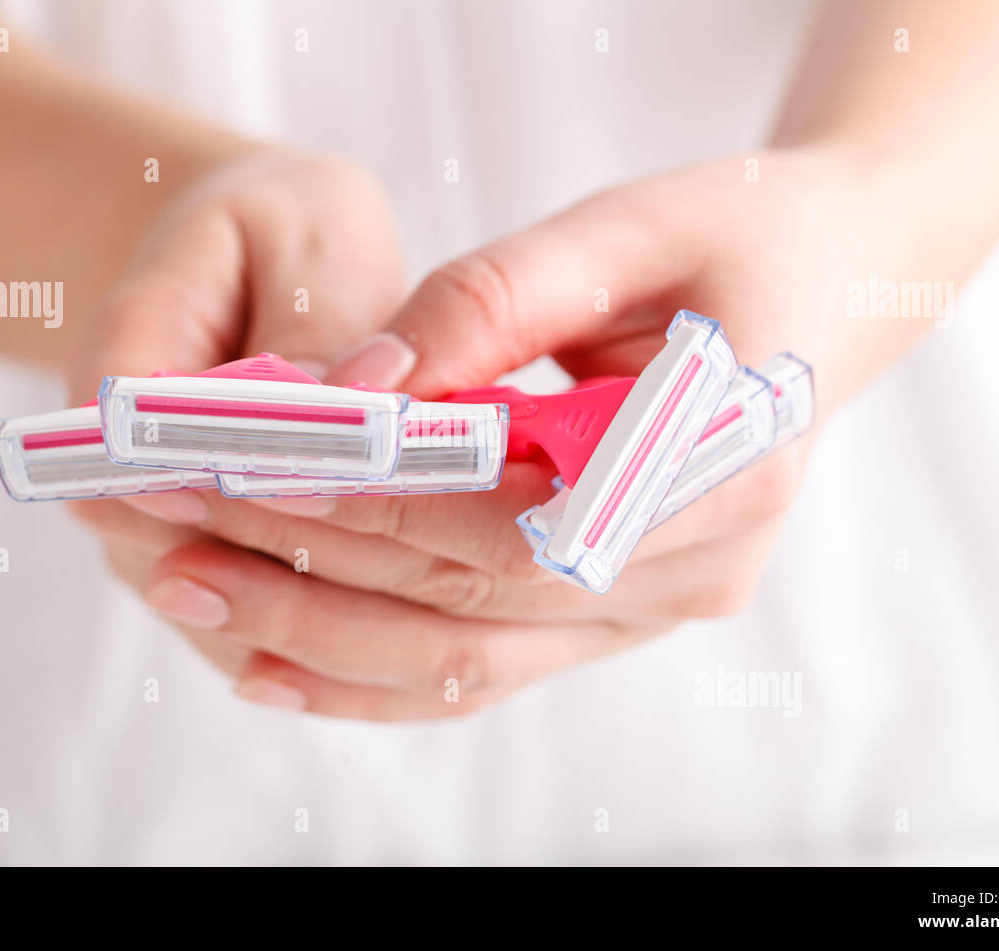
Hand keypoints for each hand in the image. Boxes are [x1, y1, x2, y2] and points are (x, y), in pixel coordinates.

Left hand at [77, 148, 934, 720]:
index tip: (250, 470)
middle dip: (313, 565)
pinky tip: (268, 661)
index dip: (381, 507)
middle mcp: (700, 564)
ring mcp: (659, 605)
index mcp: (730, 458)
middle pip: (475, 600)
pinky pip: (482, 668)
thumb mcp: (629, 227)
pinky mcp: (616, 615)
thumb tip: (359, 389)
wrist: (829, 288)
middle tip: (169, 522)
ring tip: (189, 586)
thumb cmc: (740, 237)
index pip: (521, 518)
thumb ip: (493, 303)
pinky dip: (370, 675)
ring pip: (467, 659)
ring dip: (318, 633)